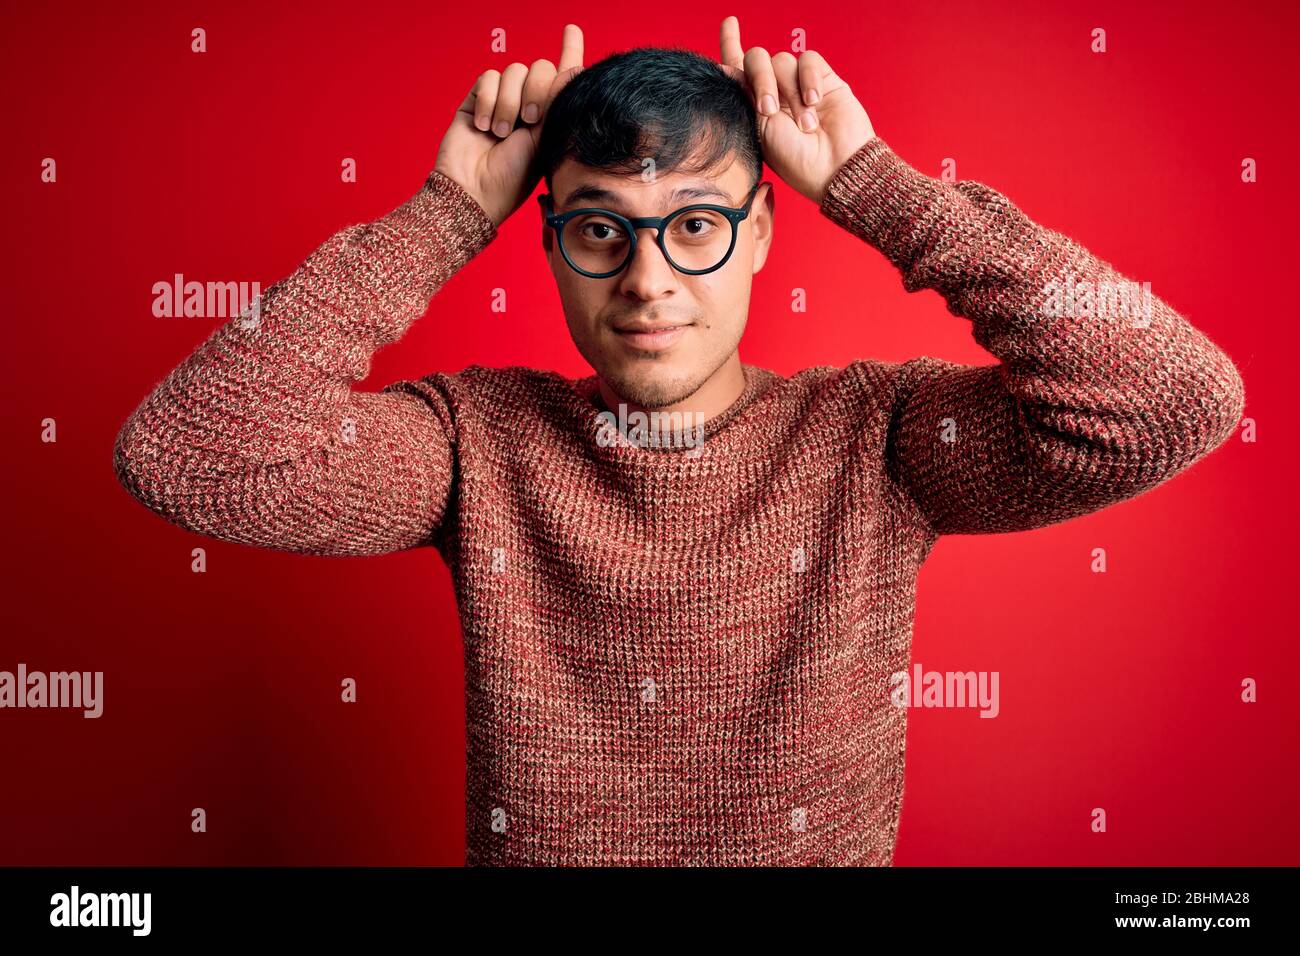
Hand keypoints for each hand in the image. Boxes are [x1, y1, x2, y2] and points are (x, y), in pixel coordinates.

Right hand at [434, 24, 584, 226]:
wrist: (475, 189)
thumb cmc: (512, 177)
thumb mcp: (546, 140)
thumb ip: (557, 103)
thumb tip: (572, 68)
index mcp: (550, 117)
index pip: (562, 77)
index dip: (569, 52)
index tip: (571, 30)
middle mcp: (527, 106)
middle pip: (540, 68)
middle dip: (536, 91)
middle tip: (528, 120)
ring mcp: (502, 102)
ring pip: (514, 71)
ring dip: (509, 102)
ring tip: (500, 132)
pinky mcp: (478, 100)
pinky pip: (490, 78)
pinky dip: (489, 100)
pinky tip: (484, 126)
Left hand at [718, 16, 874, 204]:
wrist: (834, 168)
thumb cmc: (796, 160)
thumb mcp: (760, 130)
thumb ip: (745, 96)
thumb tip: (724, 67)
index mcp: (754, 105)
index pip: (738, 67)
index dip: (731, 42)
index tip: (730, 21)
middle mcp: (775, 91)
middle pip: (756, 60)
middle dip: (760, 80)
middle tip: (771, 110)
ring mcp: (798, 85)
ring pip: (781, 60)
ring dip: (790, 92)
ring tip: (805, 123)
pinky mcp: (822, 78)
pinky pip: (807, 60)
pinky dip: (808, 79)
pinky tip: (815, 101)